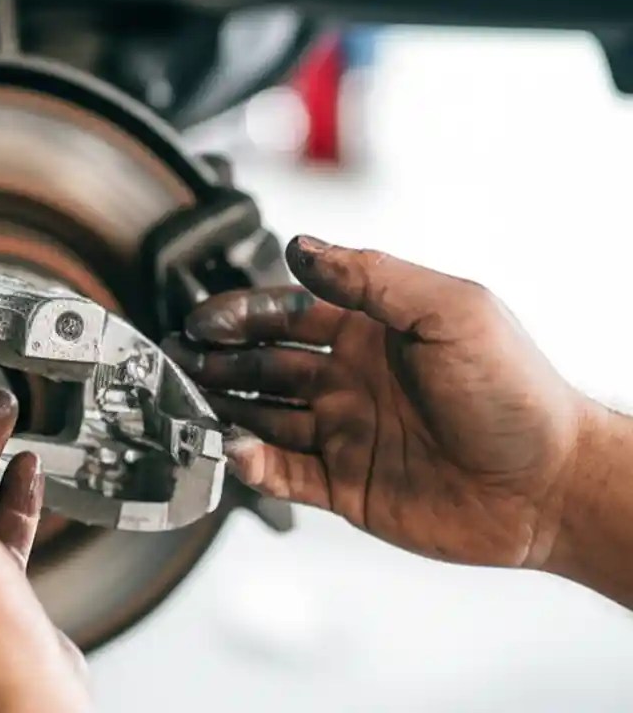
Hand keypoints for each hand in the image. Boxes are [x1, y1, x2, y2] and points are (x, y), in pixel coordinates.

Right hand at [165, 235, 602, 569]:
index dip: (243, 313)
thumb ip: (371, 277)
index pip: (289, 314)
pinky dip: (253, 463)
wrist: (552, 485)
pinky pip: (284, 472)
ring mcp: (348, 434)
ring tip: (193, 404)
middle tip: (182, 361)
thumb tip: (302, 248)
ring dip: (226, 408)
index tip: (206, 318)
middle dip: (220, 360)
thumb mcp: (451, 311)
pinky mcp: (347, 486)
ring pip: (265, 417)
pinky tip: (235, 451)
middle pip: (266, 364)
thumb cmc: (516, 394)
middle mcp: (353, 381)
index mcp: (374, 333)